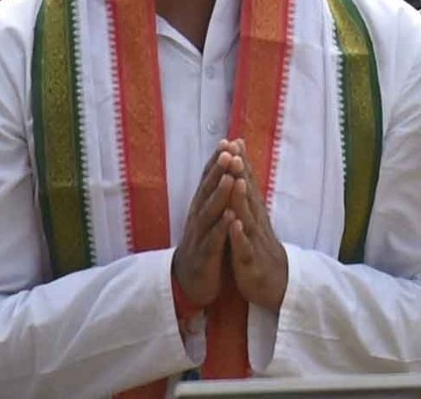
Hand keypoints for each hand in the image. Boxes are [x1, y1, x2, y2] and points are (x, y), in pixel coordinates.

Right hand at [171, 144, 234, 315]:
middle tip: (227, 152)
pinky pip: (213, 240)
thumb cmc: (203, 244)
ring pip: (209, 212)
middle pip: (207, 190)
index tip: (227, 141)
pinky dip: (221, 227)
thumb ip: (214, 193)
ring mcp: (200, 236)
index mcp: (201, 207)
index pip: (208, 180)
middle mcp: (198, 217)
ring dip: (220, 194)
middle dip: (218, 171)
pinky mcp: (205, 255)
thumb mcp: (208, 217)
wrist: (189, 280)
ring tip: (230, 178)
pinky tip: (230, 216)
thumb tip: (222, 167)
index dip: (216, 161)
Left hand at [223, 141, 287, 310]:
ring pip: (247, 217)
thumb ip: (248, 198)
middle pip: (248, 194)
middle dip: (240, 173)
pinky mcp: (250, 262)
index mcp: (254, 213)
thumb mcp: (254, 221)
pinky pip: (244, 248)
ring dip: (241, 199)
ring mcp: (254, 241)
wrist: (278, 284)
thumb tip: (243, 172)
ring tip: (236, 180)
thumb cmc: (261, 249)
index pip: (247, 183)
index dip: (240, 163)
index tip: (233, 140)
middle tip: (234, 150)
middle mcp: (256, 222)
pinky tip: (234, 224)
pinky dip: (239, 235)